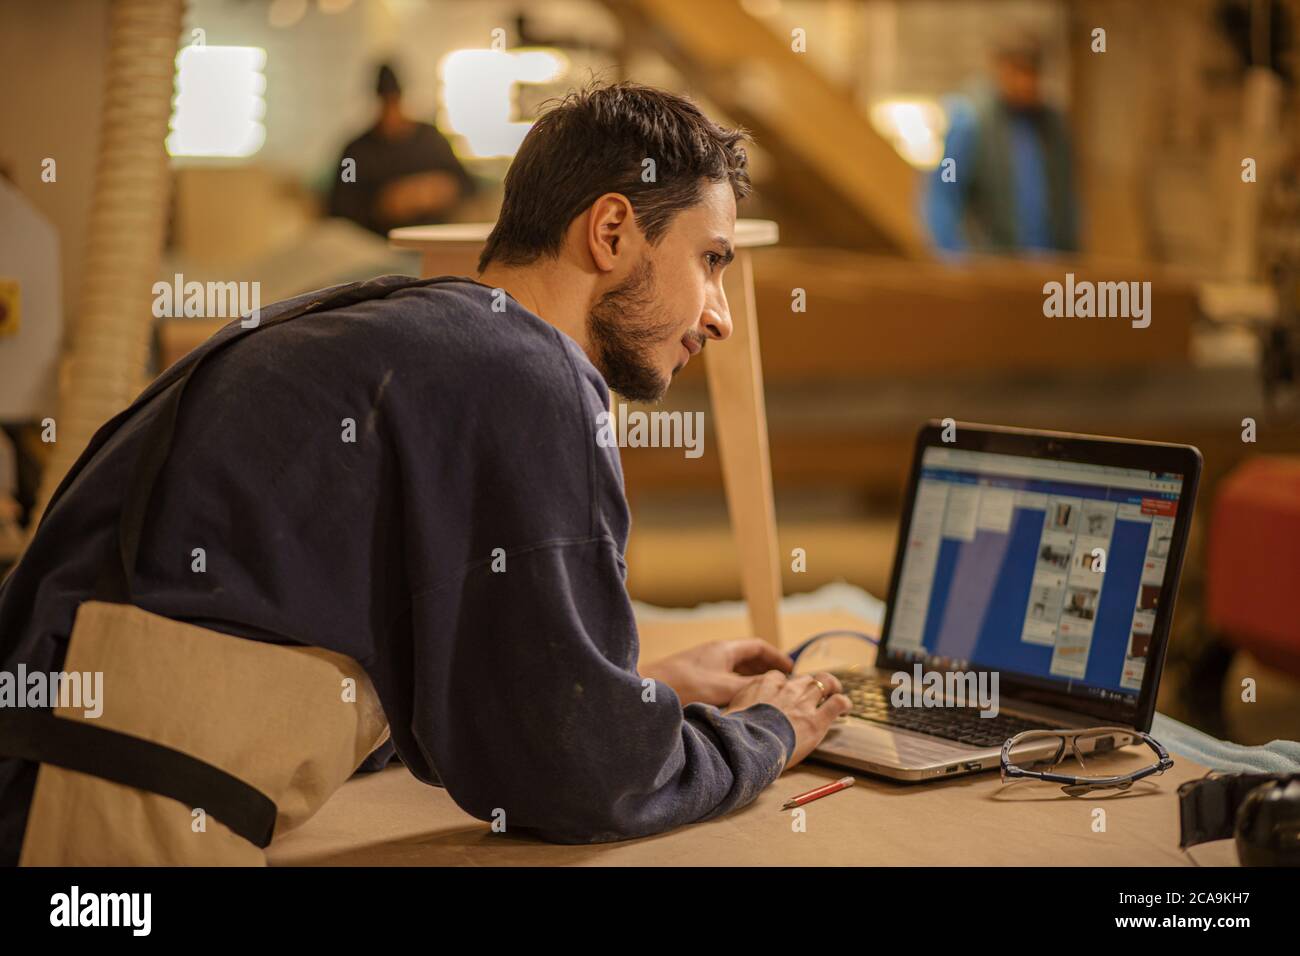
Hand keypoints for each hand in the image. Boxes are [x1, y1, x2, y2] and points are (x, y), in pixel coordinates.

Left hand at [640, 638, 793, 706]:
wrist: (649, 689)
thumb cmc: (685, 685)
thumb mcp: (724, 687)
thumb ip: (750, 687)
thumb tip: (774, 688)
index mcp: (725, 649)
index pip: (758, 647)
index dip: (776, 657)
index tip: (791, 669)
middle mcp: (715, 654)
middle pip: (747, 658)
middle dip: (766, 670)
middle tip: (782, 685)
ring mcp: (704, 666)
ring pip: (734, 671)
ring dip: (750, 681)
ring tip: (765, 696)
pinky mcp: (694, 680)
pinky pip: (723, 681)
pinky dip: (736, 689)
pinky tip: (739, 704)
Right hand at [725, 671, 852, 768]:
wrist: (747, 745)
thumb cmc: (735, 732)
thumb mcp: (732, 712)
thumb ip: (739, 707)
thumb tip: (727, 715)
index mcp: (764, 684)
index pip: (778, 677)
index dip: (785, 685)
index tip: (786, 693)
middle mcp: (786, 688)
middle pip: (804, 679)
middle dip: (811, 684)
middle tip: (816, 692)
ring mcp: (803, 702)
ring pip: (824, 683)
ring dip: (831, 686)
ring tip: (835, 692)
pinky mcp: (816, 720)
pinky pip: (837, 703)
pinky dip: (844, 703)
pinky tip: (846, 707)